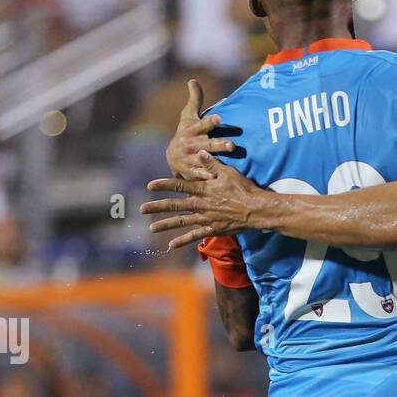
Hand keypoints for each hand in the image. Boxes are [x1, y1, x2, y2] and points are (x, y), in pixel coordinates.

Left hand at [141, 162, 266, 248]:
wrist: (255, 209)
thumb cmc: (243, 188)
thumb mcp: (228, 172)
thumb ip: (212, 164)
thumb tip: (199, 151)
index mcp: (202, 189)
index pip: (179, 185)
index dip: (163, 185)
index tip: (149, 185)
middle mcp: (200, 204)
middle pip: (174, 205)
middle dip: (157, 207)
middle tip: (142, 209)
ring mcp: (205, 218)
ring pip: (181, 222)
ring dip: (165, 224)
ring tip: (151, 228)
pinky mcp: (212, 229)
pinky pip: (194, 236)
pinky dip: (182, 240)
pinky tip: (171, 245)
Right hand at [165, 80, 240, 181]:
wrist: (173, 156)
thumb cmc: (186, 133)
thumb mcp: (188, 117)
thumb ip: (194, 100)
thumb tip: (193, 80)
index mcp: (192, 130)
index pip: (202, 124)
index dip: (211, 122)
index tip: (220, 118)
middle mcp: (190, 143)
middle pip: (207, 144)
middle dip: (218, 145)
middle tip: (232, 145)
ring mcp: (189, 158)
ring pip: (203, 159)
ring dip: (212, 161)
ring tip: (223, 163)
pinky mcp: (189, 171)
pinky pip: (198, 175)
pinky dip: (204, 176)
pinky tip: (213, 178)